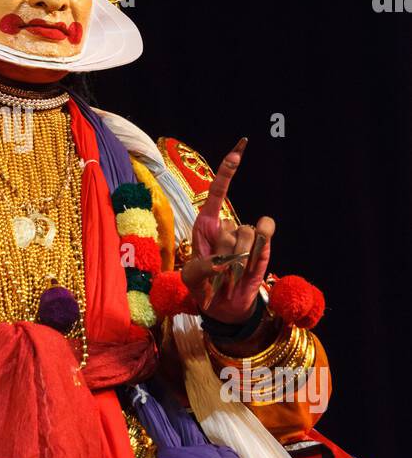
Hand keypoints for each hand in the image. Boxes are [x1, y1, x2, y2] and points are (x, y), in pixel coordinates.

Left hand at [181, 138, 274, 324]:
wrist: (223, 305)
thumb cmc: (202, 286)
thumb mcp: (190, 279)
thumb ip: (201, 268)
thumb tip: (221, 262)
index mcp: (206, 225)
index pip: (217, 192)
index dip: (227, 172)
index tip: (237, 152)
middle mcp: (227, 226)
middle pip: (233, 229)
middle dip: (226, 256)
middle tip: (219, 276)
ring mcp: (246, 236)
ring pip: (249, 235)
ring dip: (240, 259)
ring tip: (232, 276)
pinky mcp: (263, 246)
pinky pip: (266, 233)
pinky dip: (260, 249)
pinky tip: (251, 265)